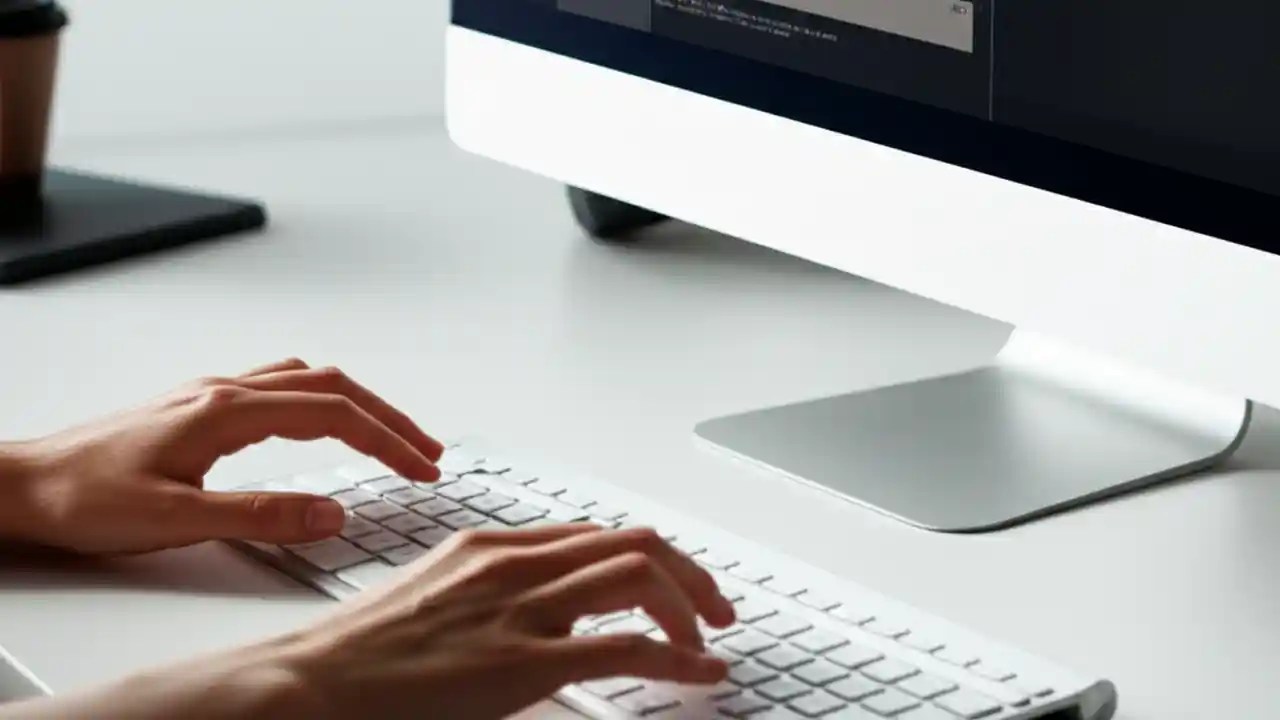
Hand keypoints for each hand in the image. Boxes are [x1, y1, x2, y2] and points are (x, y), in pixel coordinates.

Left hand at [0, 358, 443, 553]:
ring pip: (307, 378)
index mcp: (227, 411)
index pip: (334, 413)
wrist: (22, 484)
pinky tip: (321, 421)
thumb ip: (261, 515)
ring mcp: (211, 394)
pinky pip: (280, 385)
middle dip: (388, 417)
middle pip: (332, 385)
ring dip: (358, 402)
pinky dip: (322, 399)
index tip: (423, 466)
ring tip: (391, 434)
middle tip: (427, 451)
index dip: (388, 439)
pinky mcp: (199, 407)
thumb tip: (334, 512)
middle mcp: (224, 391)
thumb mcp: (177, 518)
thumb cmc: (85, 499)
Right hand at [276, 524, 736, 719]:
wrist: (310, 683)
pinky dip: (679, 656)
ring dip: (693, 606)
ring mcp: (519, 608)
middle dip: (690, 573)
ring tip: (714, 638)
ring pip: (640, 578)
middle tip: (717, 607)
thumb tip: (550, 623)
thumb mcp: (437, 601)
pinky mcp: (522, 660)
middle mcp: (514, 564)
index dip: (652, 558)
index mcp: (493, 547)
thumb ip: (495, 598)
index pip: (598, 536)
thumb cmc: (362, 652)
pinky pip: (627, 647)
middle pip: (633, 543)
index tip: (677, 584)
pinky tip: (701, 671)